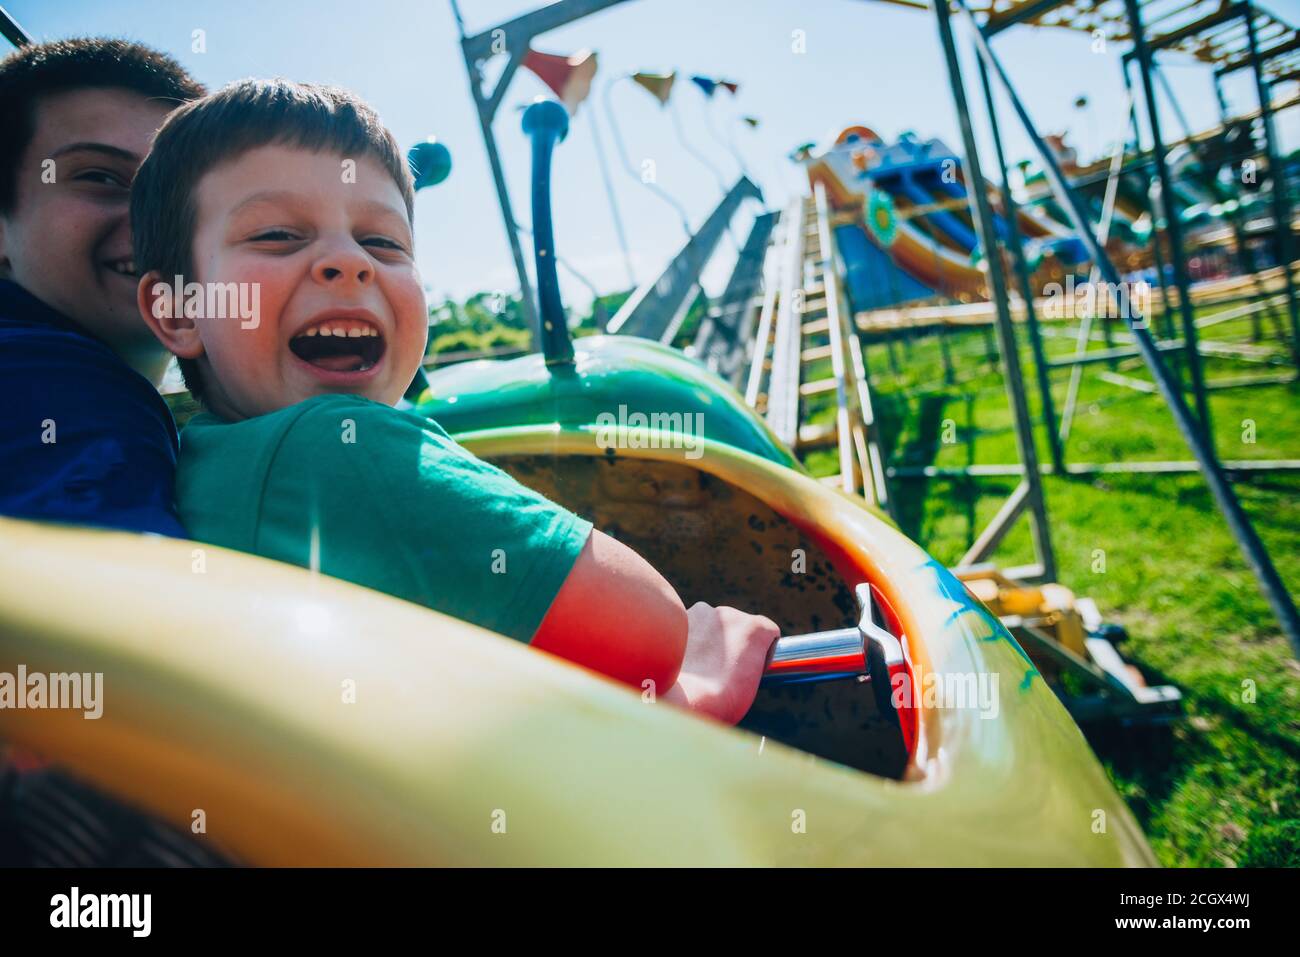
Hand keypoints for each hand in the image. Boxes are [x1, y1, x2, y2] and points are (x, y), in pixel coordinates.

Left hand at [661, 603, 779, 724]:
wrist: (682, 698)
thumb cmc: (722, 699)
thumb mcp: (749, 683)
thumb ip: (748, 663)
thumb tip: (737, 662)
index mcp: (755, 628)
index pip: (768, 632)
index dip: (763, 653)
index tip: (751, 669)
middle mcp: (731, 614)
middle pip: (738, 627)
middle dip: (734, 644)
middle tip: (723, 672)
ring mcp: (704, 612)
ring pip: (713, 625)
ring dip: (711, 640)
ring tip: (701, 669)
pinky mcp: (680, 618)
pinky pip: (692, 627)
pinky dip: (691, 641)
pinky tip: (686, 662)